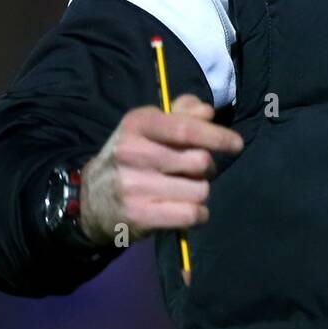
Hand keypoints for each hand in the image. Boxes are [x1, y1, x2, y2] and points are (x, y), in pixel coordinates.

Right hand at [78, 93, 243, 244]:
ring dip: (201, 191)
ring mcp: (134, 186)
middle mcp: (133, 153)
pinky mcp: (139, 216)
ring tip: (185, 190)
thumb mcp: (149, 127)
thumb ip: (182, 114)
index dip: (217, 136)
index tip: (236, 144)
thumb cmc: (131, 156)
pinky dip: (198, 214)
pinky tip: (188, 210)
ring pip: (200, 190)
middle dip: (207, 167)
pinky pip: (191, 214)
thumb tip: (208, 112)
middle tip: (195, 171)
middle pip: (200, 161)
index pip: (186, 129)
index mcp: (137, 124)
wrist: (91, 199)